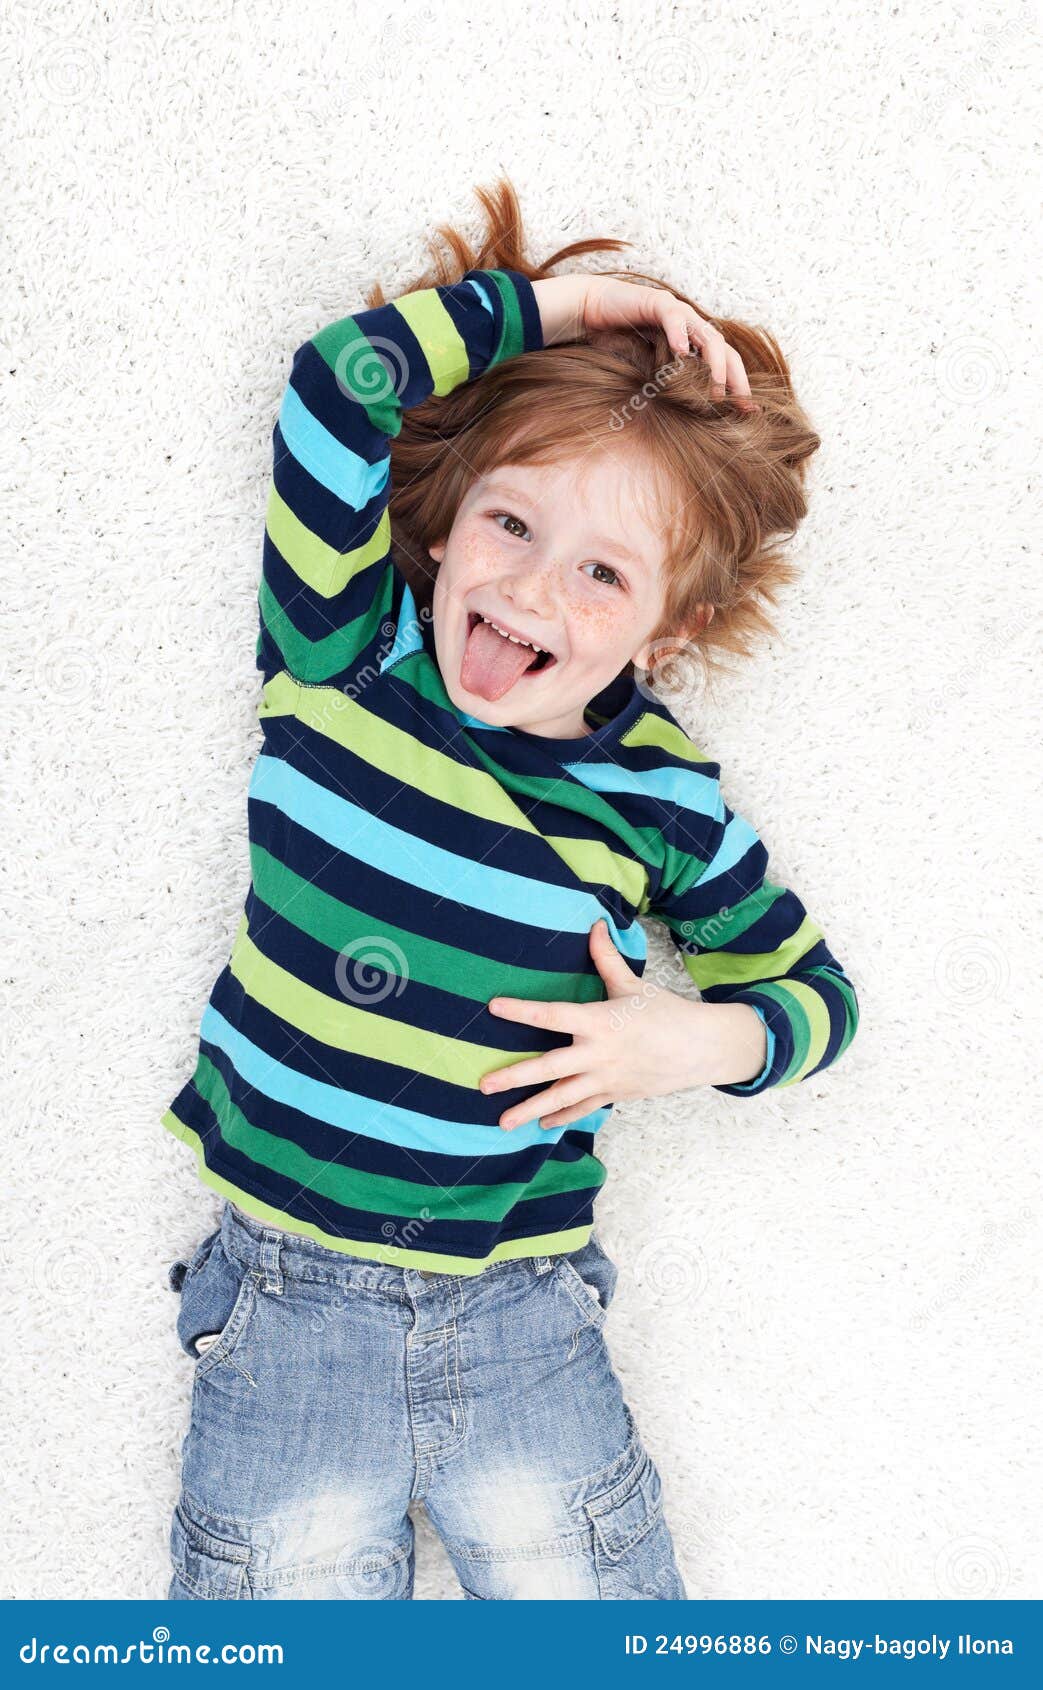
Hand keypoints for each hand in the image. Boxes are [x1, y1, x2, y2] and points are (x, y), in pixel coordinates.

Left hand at [480, 919, 768, 1129]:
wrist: (700, 1049)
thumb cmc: (666, 1013)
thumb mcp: (633, 984)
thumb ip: (607, 958)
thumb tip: (595, 925)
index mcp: (600, 1021)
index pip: (553, 1015)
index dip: (522, 1011)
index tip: (494, 1007)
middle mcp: (598, 1053)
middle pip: (549, 1068)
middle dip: (515, 1077)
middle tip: (484, 1084)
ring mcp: (606, 1078)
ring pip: (562, 1097)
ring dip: (530, 1109)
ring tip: (502, 1122)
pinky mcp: (615, 1094)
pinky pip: (583, 1108)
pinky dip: (563, 1116)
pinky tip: (542, 1123)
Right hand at [582, 274, 755, 407]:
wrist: (593, 311)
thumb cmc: (619, 341)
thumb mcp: (648, 368)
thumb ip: (667, 383)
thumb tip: (683, 414)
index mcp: (693, 341)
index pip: (724, 362)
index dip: (737, 384)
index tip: (748, 410)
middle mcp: (691, 326)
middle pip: (725, 350)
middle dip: (736, 378)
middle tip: (741, 404)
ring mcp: (678, 312)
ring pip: (708, 335)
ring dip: (715, 364)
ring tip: (716, 388)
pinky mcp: (657, 302)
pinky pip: (674, 318)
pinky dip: (679, 334)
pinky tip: (681, 354)